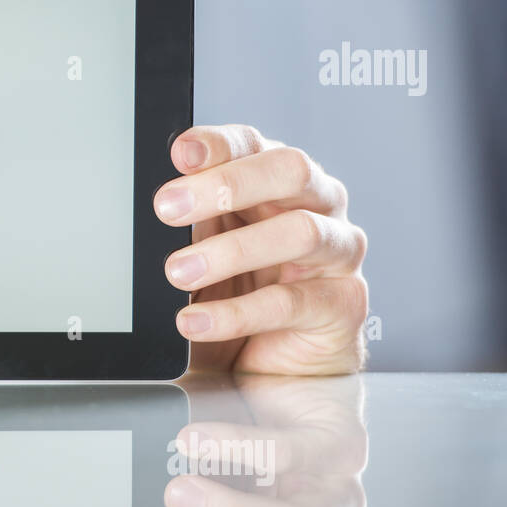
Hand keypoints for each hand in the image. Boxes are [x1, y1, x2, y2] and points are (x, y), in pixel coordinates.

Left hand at [156, 124, 368, 374]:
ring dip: (231, 251)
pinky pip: (292, 301)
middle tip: (167, 208)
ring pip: (300, 231)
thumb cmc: (238, 292)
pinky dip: (237, 313)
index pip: (254, 144)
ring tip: (178, 272)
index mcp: (279, 181)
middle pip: (290, 171)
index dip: (220, 143)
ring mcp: (338, 252)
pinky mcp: (343, 303)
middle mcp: (318, 205)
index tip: (182, 153)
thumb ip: (192, 218)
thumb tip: (162, 199)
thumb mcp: (205, 247)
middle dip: (226, 185)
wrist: (271, 363)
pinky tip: (196, 321)